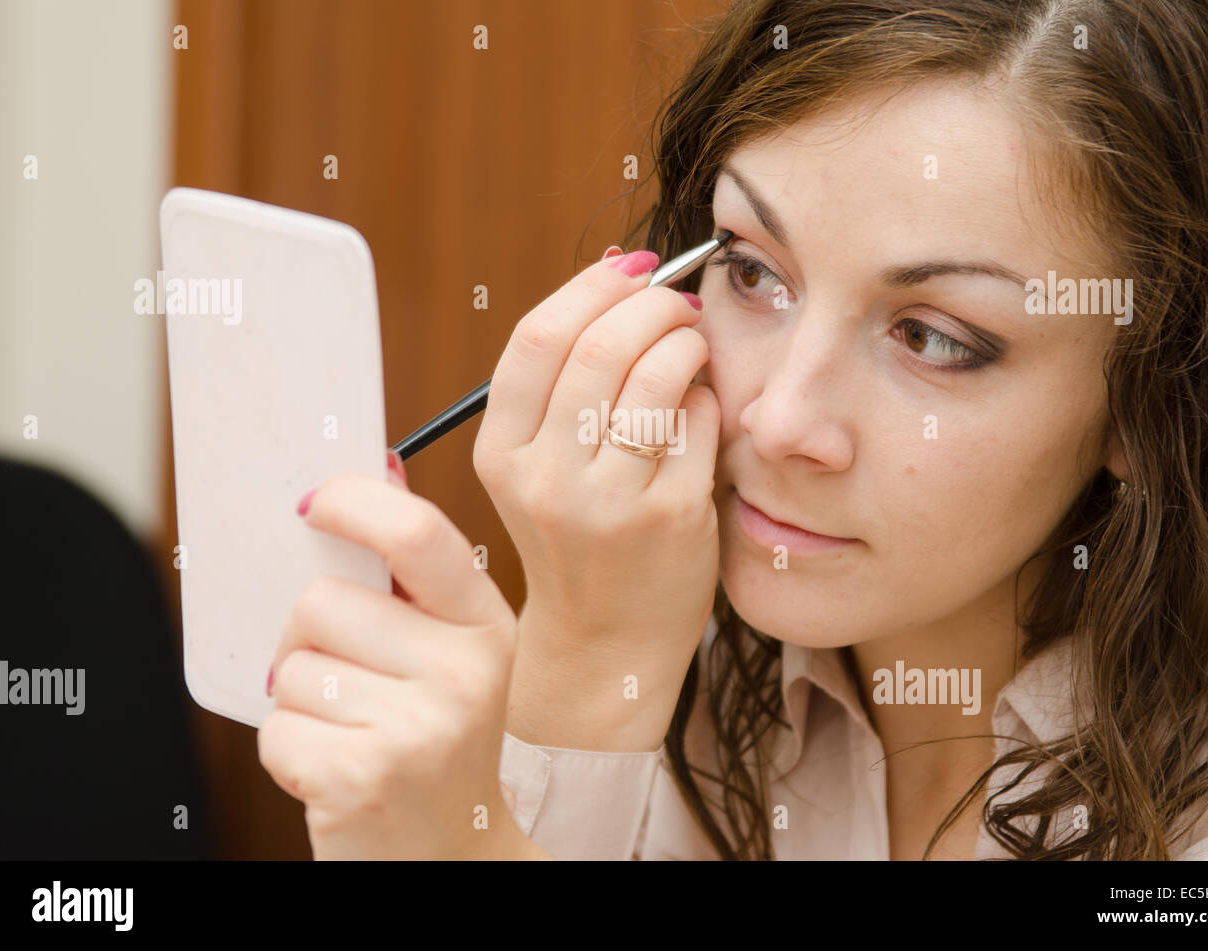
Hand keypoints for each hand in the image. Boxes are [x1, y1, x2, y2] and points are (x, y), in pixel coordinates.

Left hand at [257, 451, 531, 858]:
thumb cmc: (435, 745)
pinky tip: (334, 770)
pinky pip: (276, 729)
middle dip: (306, 642)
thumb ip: (412, 570)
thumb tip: (380, 465)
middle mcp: (465, 673)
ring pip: (291, 668)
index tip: (313, 504)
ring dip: (298, 703)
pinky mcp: (365, 777)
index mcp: (486, 627)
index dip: (355, 504)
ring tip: (347, 731)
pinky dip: (288, 753)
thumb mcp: (447, 655)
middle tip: (341, 679)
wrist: (451, 856)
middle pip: (322, 602)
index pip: (418, 535)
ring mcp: (420, 727)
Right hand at [472, 248, 720, 750]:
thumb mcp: (536, 469)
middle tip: (677, 304)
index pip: (537, 338)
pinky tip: (700, 405)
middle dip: (650, 304)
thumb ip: (560, 386)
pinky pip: (698, 420)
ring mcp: (610, 501)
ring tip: (692, 345)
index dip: (589, 287)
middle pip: (599, 346)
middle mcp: (546, 478)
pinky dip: (706, 395)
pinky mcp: (672, 516)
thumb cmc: (580, 538)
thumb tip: (620, 277)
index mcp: (501, 455)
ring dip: (684, 340)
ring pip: (656, 375)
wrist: (607, 639)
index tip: (628, 271)